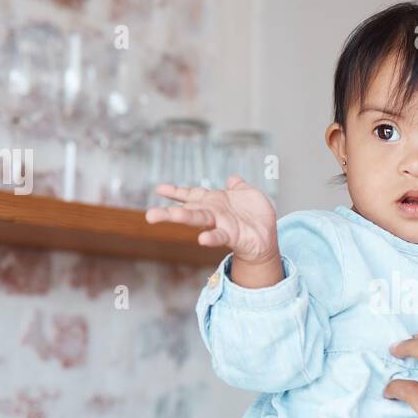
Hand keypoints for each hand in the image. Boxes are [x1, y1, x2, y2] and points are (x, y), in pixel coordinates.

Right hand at [144, 174, 276, 261]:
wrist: (267, 238)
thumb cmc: (256, 218)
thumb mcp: (249, 195)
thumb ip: (239, 187)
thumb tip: (232, 178)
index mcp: (215, 202)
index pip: (193, 195)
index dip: (177, 192)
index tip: (159, 189)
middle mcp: (214, 213)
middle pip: (189, 210)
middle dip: (169, 212)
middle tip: (150, 215)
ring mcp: (221, 224)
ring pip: (199, 219)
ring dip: (185, 218)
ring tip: (172, 217)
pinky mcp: (232, 235)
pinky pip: (220, 236)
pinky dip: (210, 237)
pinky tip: (202, 239)